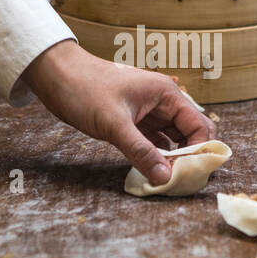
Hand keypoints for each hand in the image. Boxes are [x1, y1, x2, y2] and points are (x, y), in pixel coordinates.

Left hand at [22, 41, 216, 184]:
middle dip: (191, 156)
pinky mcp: (134, 123)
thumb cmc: (85, 89)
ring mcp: (149, 113)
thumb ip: (141, 151)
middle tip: (183, 180)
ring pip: (173, 140)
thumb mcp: (114, 123)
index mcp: (166, 94)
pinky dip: (157, 156)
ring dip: (173, 159)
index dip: (200, 150)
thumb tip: (165, 177)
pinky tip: (153, 172)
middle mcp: (162, 103)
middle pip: (190, 133)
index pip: (198, 125)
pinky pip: (155, 142)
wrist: (56, 76)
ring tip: (169, 181)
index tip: (192, 174)